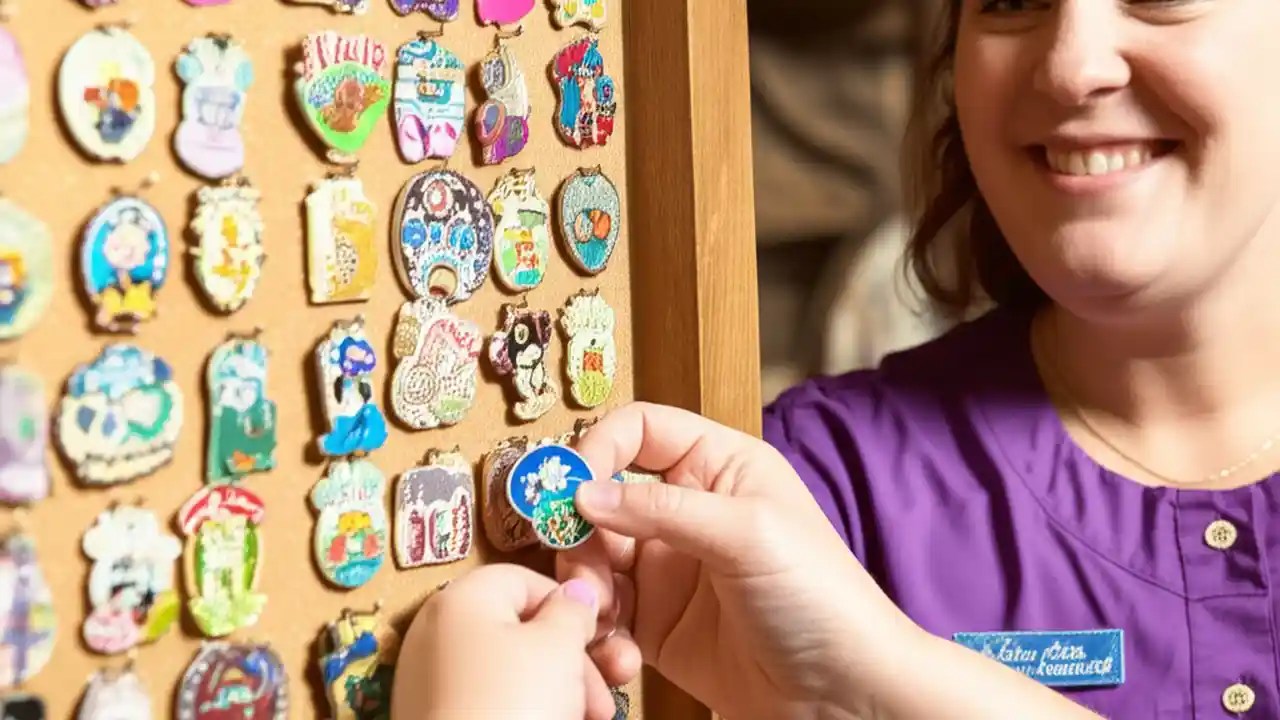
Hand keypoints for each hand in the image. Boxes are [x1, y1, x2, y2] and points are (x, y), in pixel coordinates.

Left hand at [391, 564, 618, 719]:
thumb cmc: (516, 701)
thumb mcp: (559, 647)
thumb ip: (572, 611)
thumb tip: (576, 592)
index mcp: (461, 598)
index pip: (524, 580)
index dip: (568, 607)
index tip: (597, 642)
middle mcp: (436, 631)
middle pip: (518, 630)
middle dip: (570, 664)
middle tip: (601, 704)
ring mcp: (427, 678)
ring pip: (507, 670)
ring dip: (554, 691)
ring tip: (583, 719)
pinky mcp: (430, 716)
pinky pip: (486, 698)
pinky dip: (520, 709)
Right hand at [562, 403, 1101, 719]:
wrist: (845, 696)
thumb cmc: (820, 598)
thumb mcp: (746, 535)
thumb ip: (660, 509)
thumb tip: (583, 494)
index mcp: (718, 467)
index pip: (639, 430)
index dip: (598, 449)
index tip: (571, 486)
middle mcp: (686, 510)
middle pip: (601, 496)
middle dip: (580, 530)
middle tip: (581, 568)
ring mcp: (668, 567)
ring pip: (592, 556)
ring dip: (585, 585)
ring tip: (608, 618)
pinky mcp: (656, 622)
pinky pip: (604, 612)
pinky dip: (599, 629)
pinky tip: (621, 654)